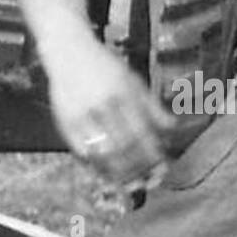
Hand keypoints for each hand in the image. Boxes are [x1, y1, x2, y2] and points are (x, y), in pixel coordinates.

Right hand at [44, 27, 171, 184]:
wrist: (68, 53)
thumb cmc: (105, 66)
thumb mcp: (133, 80)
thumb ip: (152, 106)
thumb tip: (172, 129)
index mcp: (123, 94)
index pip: (142, 133)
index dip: (153, 155)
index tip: (162, 169)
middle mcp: (102, 106)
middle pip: (124, 148)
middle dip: (138, 169)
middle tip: (147, 183)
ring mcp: (81, 116)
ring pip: (102, 154)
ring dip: (118, 173)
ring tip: (129, 183)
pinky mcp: (64, 123)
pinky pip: (82, 152)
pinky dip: (96, 166)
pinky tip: (106, 173)